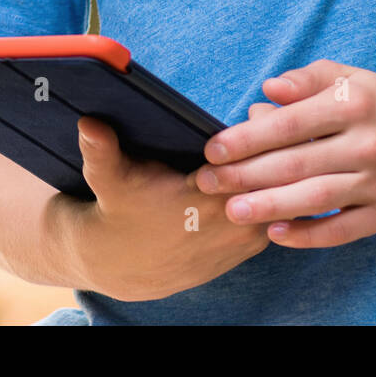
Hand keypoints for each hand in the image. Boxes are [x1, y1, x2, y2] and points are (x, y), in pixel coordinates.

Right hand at [56, 115, 269, 301]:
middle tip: (281, 117)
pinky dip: (287, 194)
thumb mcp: (106, 179)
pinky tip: (286, 167)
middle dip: (281, 148)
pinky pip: (283, 218)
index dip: (256, 137)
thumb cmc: (121, 209)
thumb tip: (88, 121)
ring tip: (287, 137)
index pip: (243, 166)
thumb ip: (100, 150)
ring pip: (285, 202)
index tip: (257, 112)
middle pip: (273, 182)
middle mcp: (226, 225)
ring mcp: (241, 240)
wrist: (126, 265)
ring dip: (287, 172)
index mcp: (198, 202)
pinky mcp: (249, 249)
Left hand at [191, 59, 375, 247]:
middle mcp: (366, 143)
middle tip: (208, 182)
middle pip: (295, 164)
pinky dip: (307, 235)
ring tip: (233, 210)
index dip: (247, 138)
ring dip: (269, 207)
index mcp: (353, 103)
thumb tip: (269, 89)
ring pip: (314, 199)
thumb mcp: (347, 76)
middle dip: (245, 175)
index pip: (290, 124)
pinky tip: (276, 233)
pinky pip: (341, 230)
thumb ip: (305, 79)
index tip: (214, 149)